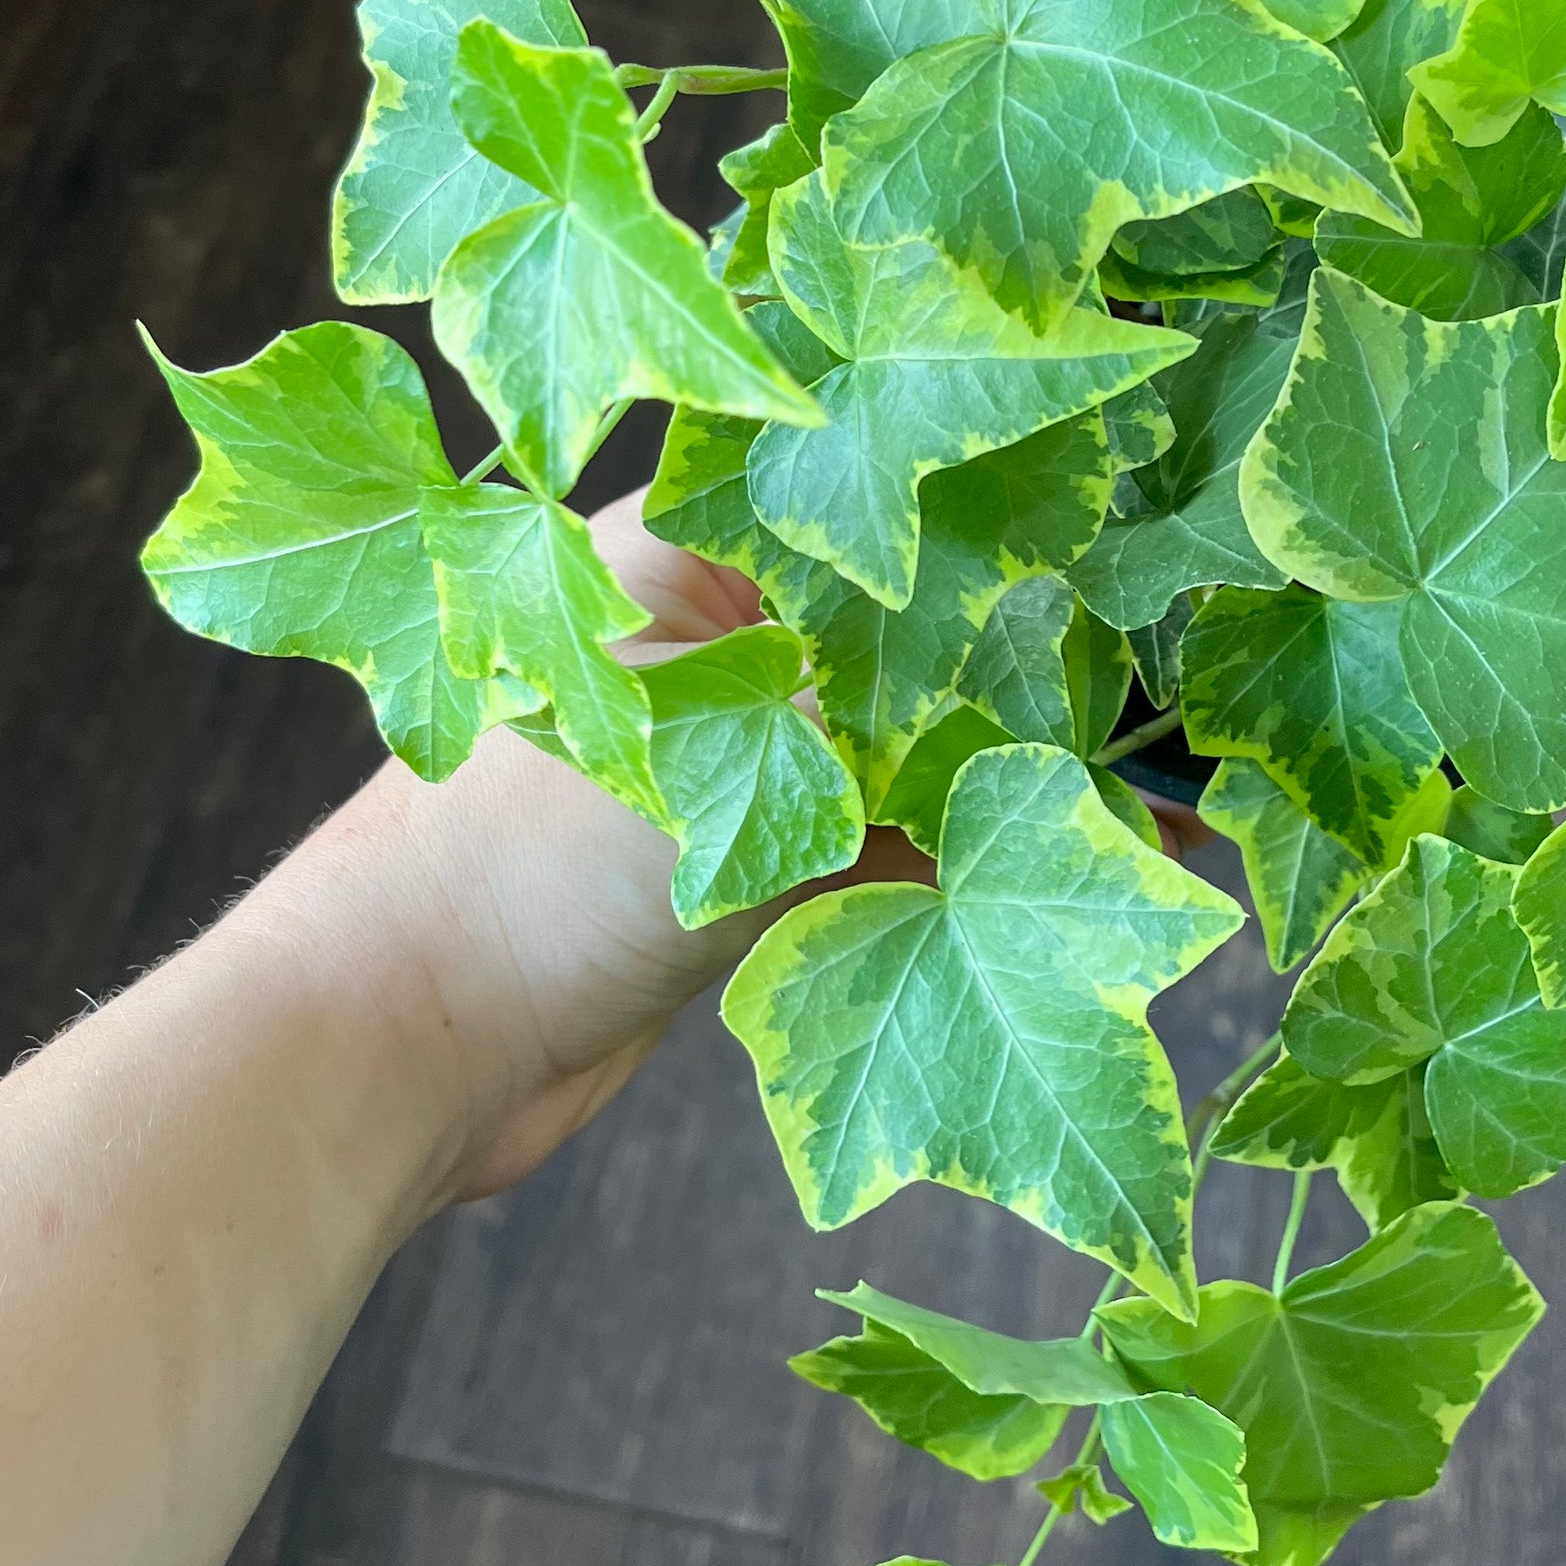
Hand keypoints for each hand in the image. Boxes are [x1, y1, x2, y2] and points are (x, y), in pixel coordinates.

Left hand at [273, 488, 1203, 1220]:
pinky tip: (1062, 895)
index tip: (1138, 588)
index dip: (1010, 555)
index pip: (876, 516)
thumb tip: (1057, 744)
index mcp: (681, 558)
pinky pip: (866, 854)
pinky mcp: (721, 873)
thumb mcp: (736, 775)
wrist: (387, 1049)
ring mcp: (714, 760)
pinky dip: (952, 874)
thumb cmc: (526, 869)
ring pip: (893, 756)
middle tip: (1178, 718)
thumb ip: (896, 746)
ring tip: (1159, 815)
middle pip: (900, 646)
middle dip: (1030, 687)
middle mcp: (701, 641)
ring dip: (1002, 791)